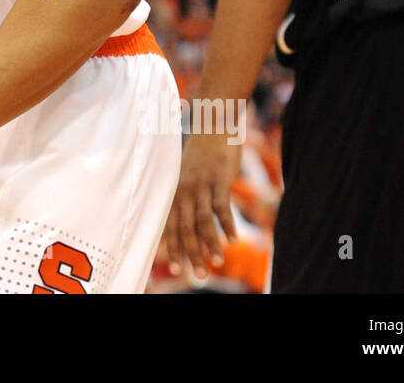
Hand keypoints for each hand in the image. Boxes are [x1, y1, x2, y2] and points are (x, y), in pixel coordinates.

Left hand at [164, 131, 242, 277]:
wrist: (212, 127)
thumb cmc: (202, 155)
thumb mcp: (188, 177)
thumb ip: (187, 199)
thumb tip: (190, 225)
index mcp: (175, 192)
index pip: (170, 225)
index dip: (173, 247)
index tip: (177, 268)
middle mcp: (185, 191)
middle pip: (186, 228)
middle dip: (192, 253)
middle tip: (200, 275)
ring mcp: (202, 186)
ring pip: (203, 221)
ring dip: (210, 244)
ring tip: (217, 263)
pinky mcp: (219, 180)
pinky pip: (222, 207)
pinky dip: (227, 225)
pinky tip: (233, 240)